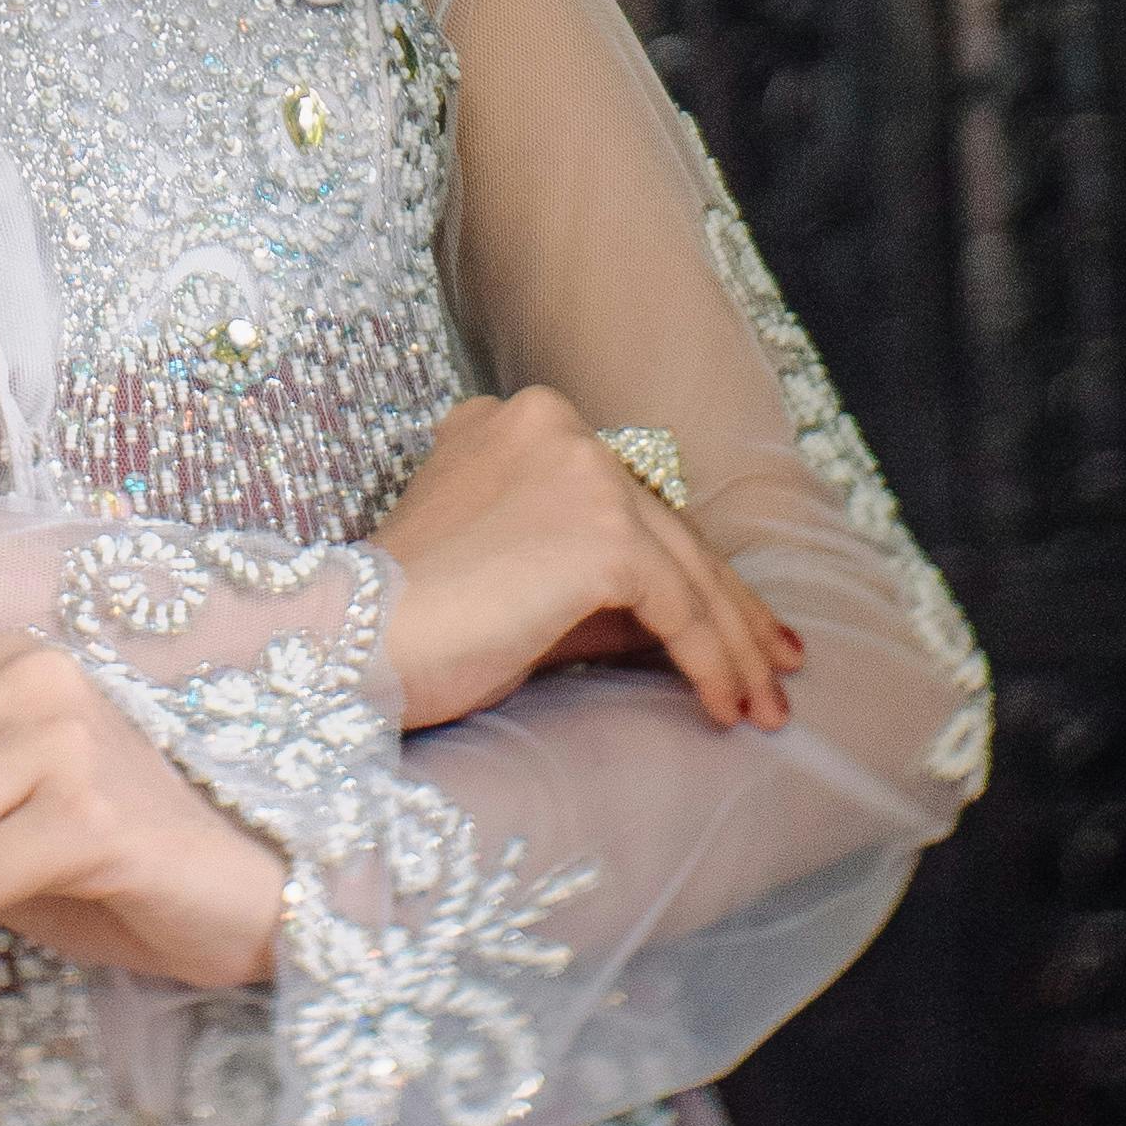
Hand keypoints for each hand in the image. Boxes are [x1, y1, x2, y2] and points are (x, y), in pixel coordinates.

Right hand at [372, 389, 802, 737]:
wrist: (350, 642)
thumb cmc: (415, 626)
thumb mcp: (517, 579)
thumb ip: (593, 578)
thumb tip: (686, 622)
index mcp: (519, 419)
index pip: (628, 499)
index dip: (683, 563)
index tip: (730, 616)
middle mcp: (553, 422)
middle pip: (667, 526)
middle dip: (728, 605)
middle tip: (774, 665)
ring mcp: (579, 469)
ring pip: (685, 565)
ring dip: (731, 644)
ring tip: (762, 705)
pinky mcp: (600, 529)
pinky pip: (677, 605)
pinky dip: (709, 662)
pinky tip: (726, 707)